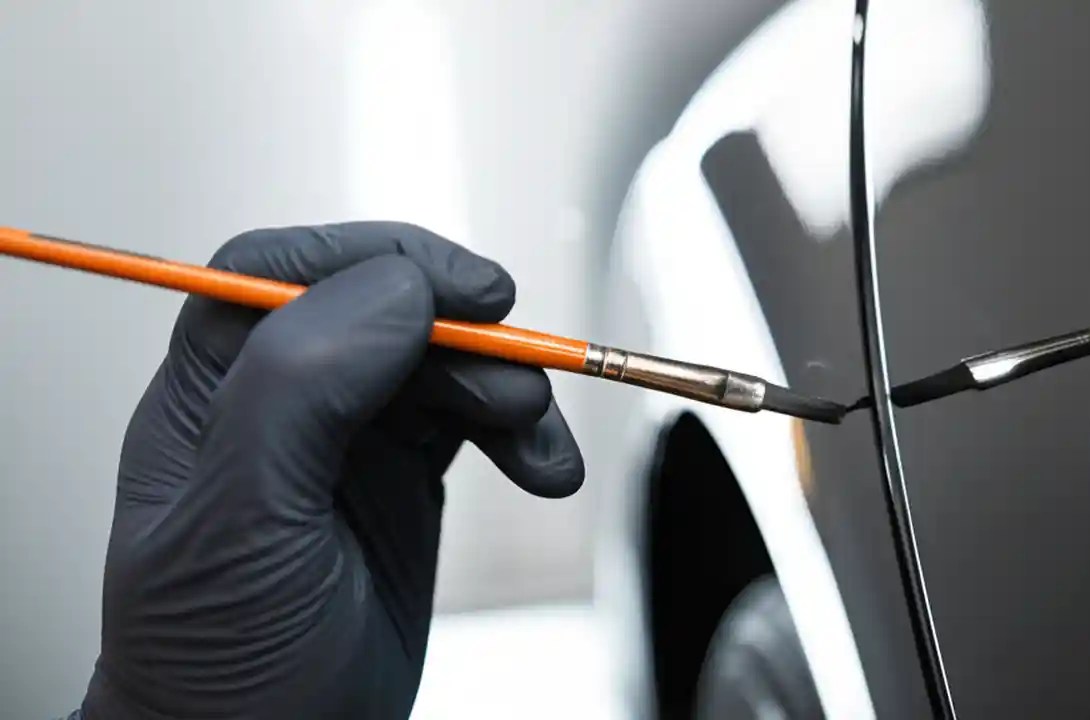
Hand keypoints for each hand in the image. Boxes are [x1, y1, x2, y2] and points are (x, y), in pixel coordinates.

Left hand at [78, 223, 583, 717]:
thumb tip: (394, 288)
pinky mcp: (402, 473)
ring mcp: (347, 434)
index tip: (464, 292)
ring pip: (441, 358)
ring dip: (509, 386)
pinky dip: (523, 431)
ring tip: (540, 449)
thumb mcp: (244, 526)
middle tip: (522, 374)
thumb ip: (298, 390)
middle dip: (464, 333)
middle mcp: (281, 398)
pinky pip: (474, 415)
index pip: (283, 272)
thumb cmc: (223, 661)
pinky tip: (545, 470)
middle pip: (382, 306)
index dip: (378, 260)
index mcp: (212, 393)